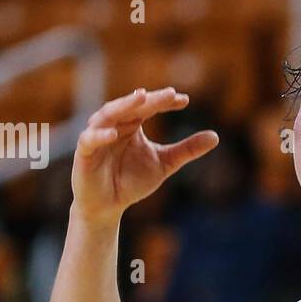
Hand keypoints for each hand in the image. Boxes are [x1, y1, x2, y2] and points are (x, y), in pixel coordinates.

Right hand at [70, 87, 219, 224]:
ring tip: (141, 98)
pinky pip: (89, 140)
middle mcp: (114, 125)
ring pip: (108, 114)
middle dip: (149, 99)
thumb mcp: (165, 164)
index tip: (184, 100)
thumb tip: (216, 136)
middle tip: (169, 94)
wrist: (109, 207)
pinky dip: (100, 135)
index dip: (165, 102)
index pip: (149, 106)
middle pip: (131, 106)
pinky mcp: (84, 153)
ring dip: (123, 105)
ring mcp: (97, 136)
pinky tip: (114, 134)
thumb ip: (187, 150)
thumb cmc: (132, 182)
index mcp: (132, 124)